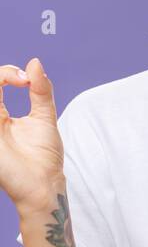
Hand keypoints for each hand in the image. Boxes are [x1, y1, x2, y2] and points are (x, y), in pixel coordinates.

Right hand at [0, 58, 63, 216]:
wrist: (44, 184)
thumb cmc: (43, 156)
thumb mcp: (44, 117)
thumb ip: (40, 91)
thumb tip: (34, 63)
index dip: (6, 72)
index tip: (27, 80)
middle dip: (0, 73)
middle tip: (22, 79)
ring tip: (16, 82)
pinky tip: (6, 98)